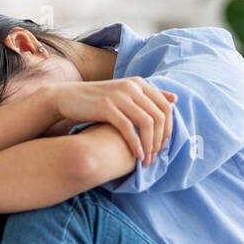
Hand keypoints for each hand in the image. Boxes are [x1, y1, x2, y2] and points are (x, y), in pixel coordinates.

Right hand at [47, 78, 176, 165]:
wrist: (68, 97)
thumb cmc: (98, 100)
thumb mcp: (125, 94)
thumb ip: (149, 96)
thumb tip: (175, 99)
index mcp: (139, 83)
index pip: (166, 107)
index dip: (168, 129)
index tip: (162, 147)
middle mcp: (132, 87)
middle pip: (158, 116)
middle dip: (160, 140)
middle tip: (155, 157)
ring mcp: (119, 96)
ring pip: (146, 123)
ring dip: (150, 145)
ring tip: (146, 160)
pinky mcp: (106, 106)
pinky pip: (128, 127)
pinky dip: (135, 143)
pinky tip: (137, 155)